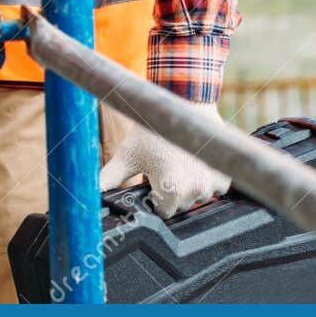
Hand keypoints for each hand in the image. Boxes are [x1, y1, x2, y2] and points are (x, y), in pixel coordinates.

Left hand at [99, 101, 230, 218]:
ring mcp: (213, 184)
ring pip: (198, 198)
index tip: (152, 179)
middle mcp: (195, 191)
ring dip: (190, 186)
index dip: (155, 197)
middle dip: (172, 192)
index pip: (163, 212)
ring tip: (178, 162)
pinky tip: (195, 162)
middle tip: (164, 167)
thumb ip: (109, 179)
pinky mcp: (225, 176)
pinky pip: (216, 188)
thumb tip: (90, 193)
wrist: (183, 105)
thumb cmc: (152, 131)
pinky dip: (206, 179)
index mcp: (171, 191)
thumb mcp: (127, 155)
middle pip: (181, 206)